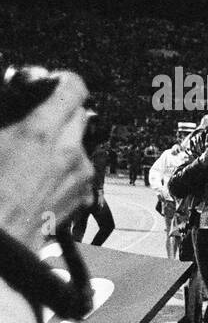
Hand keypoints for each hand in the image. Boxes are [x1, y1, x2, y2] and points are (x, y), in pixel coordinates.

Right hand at [0, 70, 92, 249]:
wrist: (2, 241)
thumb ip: (9, 115)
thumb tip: (15, 99)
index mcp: (41, 132)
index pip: (73, 88)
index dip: (62, 80)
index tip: (51, 82)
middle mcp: (69, 150)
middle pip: (80, 113)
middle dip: (61, 111)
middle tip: (37, 117)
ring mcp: (80, 174)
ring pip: (80, 142)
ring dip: (62, 141)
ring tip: (34, 154)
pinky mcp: (84, 194)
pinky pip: (80, 169)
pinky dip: (66, 166)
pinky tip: (40, 176)